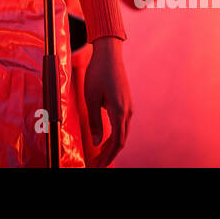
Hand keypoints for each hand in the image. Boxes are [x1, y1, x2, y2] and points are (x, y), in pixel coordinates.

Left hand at [83, 36, 131, 166]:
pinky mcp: (125, 102)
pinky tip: (105, 139)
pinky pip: (122, 124)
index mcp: (119, 111)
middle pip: (121, 140)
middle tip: (97, 164)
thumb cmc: (98, 73)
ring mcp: (128, 106)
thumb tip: (96, 142)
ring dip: (111, 146)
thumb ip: (94, 121)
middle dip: (109, 154)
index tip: (97, 164)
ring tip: (99, 155)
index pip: (116, 142)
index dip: (107, 156)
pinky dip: (114, 135)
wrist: (109, 54)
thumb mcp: (91, 97)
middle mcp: (127, 111)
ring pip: (122, 133)